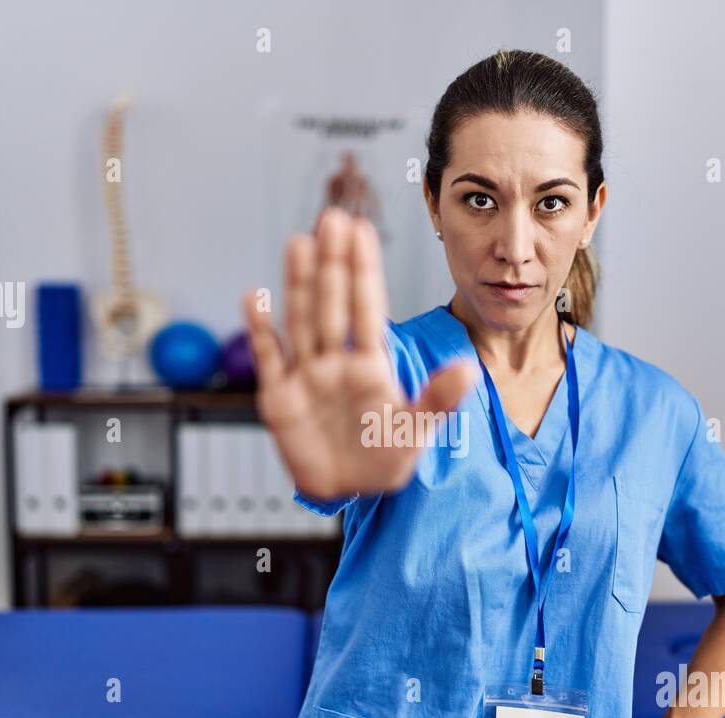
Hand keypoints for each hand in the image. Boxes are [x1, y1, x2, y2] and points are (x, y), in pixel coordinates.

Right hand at [242, 207, 477, 499]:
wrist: (348, 490)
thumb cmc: (384, 457)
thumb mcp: (417, 430)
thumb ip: (439, 400)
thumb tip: (470, 369)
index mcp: (370, 363)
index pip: (367, 307)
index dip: (362, 270)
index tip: (361, 231)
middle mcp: (336, 361)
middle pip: (333, 304)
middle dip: (332, 264)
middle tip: (332, 219)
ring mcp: (306, 375)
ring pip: (302, 321)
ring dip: (299, 284)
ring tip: (300, 242)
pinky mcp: (279, 397)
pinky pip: (268, 358)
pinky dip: (260, 330)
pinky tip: (254, 298)